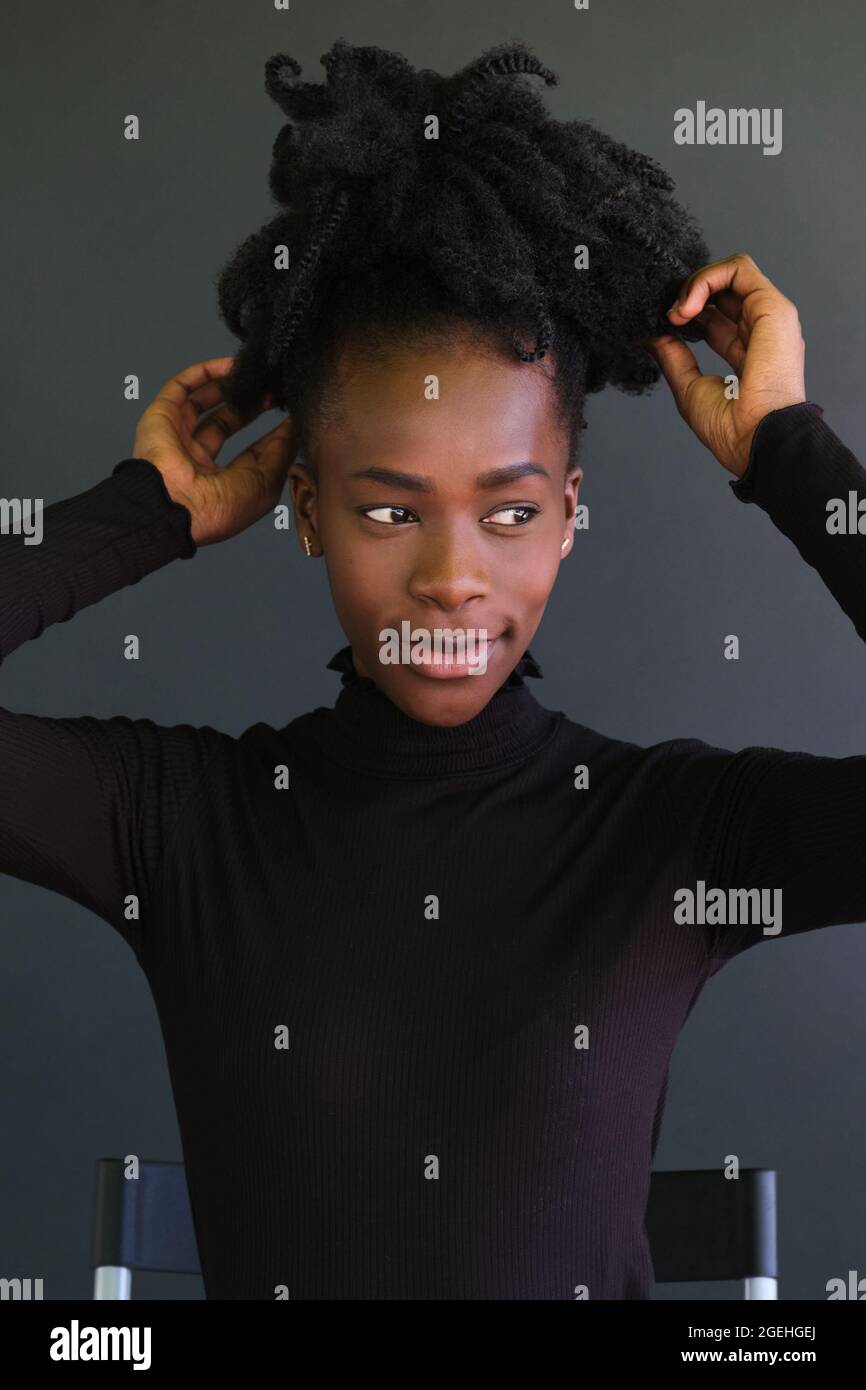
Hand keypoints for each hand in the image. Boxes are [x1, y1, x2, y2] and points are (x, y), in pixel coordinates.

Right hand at [132, 356, 296, 544]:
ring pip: (204, 401)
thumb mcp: (266, 481)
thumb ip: (281, 451)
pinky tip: (230, 365)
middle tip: (275, 392)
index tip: (292, 415)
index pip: (251, 451)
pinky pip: (182, 386)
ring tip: (257, 376)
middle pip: (227, 422)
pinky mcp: (161, 415)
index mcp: (222, 482)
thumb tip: (295, 427)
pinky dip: (205, 372)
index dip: (273, 432)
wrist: (179, 505)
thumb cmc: (221, 507)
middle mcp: (197, 459)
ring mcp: (178, 436)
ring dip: (230, 386)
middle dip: (253, 406)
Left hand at [642, 252, 806, 476]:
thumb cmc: (731, 428)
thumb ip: (673, 357)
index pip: (714, 317)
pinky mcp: (773, 307)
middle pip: (722, 291)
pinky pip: (738, 268)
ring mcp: (768, 317)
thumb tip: (653, 337)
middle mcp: (760, 331)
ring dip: (695, 284)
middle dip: (689, 295)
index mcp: (745, 353)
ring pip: (731, 272)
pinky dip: (707, 277)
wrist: (754, 438)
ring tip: (677, 312)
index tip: (665, 325)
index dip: (687, 312)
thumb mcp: (689, 388)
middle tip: (668, 316)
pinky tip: (688, 305)